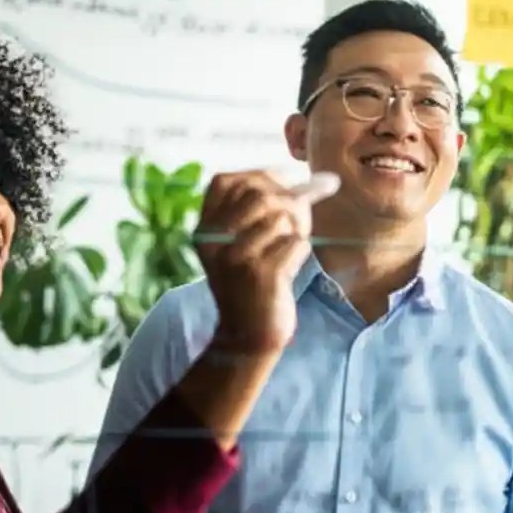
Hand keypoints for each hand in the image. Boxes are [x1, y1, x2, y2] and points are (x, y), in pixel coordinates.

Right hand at [193, 169, 339, 355]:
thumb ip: (261, 212)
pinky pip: (296, 243)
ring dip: (295, 231)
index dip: (258, 175)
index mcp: (204, 230)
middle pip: (259, 195)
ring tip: (290, 250)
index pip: (224, 181)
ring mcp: (237, 257)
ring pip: (281, 218)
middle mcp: (215, 241)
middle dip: (288, 202)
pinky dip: (301, 253)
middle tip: (300, 220)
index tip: (286, 183)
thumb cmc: (252, 285)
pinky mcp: (262, 275)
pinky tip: (289, 270)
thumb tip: (308, 181)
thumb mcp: (240, 245)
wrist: (247, 337)